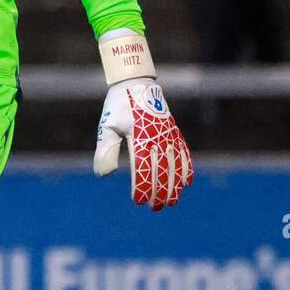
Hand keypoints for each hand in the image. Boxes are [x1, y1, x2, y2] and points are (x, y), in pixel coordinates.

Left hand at [93, 77, 192, 210]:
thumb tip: (103, 175)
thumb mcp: (107, 125)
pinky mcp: (173, 131)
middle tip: (156, 208)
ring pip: (175, 165)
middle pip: (162, 171)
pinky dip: (186, 168)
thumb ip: (105, 150)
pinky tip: (187, 183)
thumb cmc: (118, 105)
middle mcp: (157, 138)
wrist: (135, 82)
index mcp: (140, 138)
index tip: (138, 201)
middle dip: (160, 191)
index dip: (142, 186)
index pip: (143, 169)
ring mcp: (168, 135)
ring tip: (172, 201)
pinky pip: (184, 152)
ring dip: (174, 185)